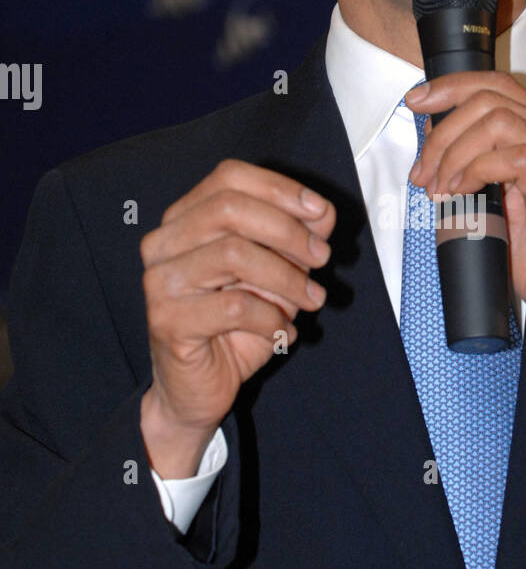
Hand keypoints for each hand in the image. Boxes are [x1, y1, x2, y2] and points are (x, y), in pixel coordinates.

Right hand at [139, 159, 334, 475]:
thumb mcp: (273, 275)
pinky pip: (235, 306)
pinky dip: (271, 318)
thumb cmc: (233, 327)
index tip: (320, 212)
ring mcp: (160, 281)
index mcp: (184, 219)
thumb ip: (294, 240)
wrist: (197, 390)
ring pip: (233, 253)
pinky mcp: (168, 320)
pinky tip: (283, 332)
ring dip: (286, 277)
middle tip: (321, 258)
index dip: (279, 189)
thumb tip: (321, 212)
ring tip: (311, 301)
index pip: (229, 177)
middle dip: (287, 230)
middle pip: (230, 208)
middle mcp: (163, 243)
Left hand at [405, 73, 525, 387]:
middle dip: (442, 132)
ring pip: (499, 122)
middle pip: (491, 100)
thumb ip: (480, 173)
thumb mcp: (505, 207)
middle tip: (423, 173)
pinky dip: (477, 169)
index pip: (497, 86)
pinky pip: (516, 159)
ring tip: (439, 188)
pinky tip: (462, 192)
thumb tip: (436, 148)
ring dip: (455, 152)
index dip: (451, 87)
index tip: (416, 103)